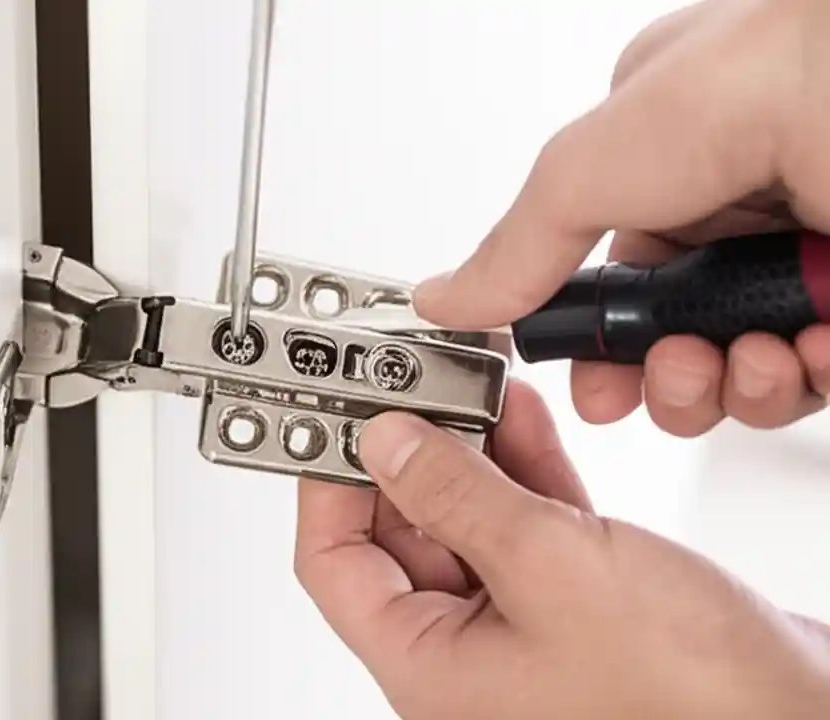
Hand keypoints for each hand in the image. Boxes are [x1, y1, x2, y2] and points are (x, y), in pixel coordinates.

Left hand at [294, 380, 829, 718]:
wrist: (802, 719)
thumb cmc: (692, 698)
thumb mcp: (551, 570)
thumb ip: (459, 497)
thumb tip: (387, 443)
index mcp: (430, 668)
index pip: (335, 565)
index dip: (328, 483)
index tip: (341, 417)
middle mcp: (466, 655)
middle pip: (399, 536)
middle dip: (405, 454)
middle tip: (408, 385)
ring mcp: (522, 628)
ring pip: (465, 523)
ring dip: (465, 451)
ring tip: (463, 384)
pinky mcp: (576, 605)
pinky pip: (523, 530)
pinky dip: (518, 471)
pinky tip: (517, 418)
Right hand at [412, 0, 829, 435]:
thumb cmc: (761, 74)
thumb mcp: (590, 166)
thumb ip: (517, 249)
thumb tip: (443, 298)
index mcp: (665, 153)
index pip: (615, 274)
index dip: (598, 343)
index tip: (587, 382)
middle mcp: (738, 200)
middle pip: (674, 334)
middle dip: (663, 377)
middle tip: (666, 376)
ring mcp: (805, 247)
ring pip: (745, 366)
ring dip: (732, 386)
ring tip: (743, 361)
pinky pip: (818, 371)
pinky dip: (806, 376)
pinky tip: (808, 348)